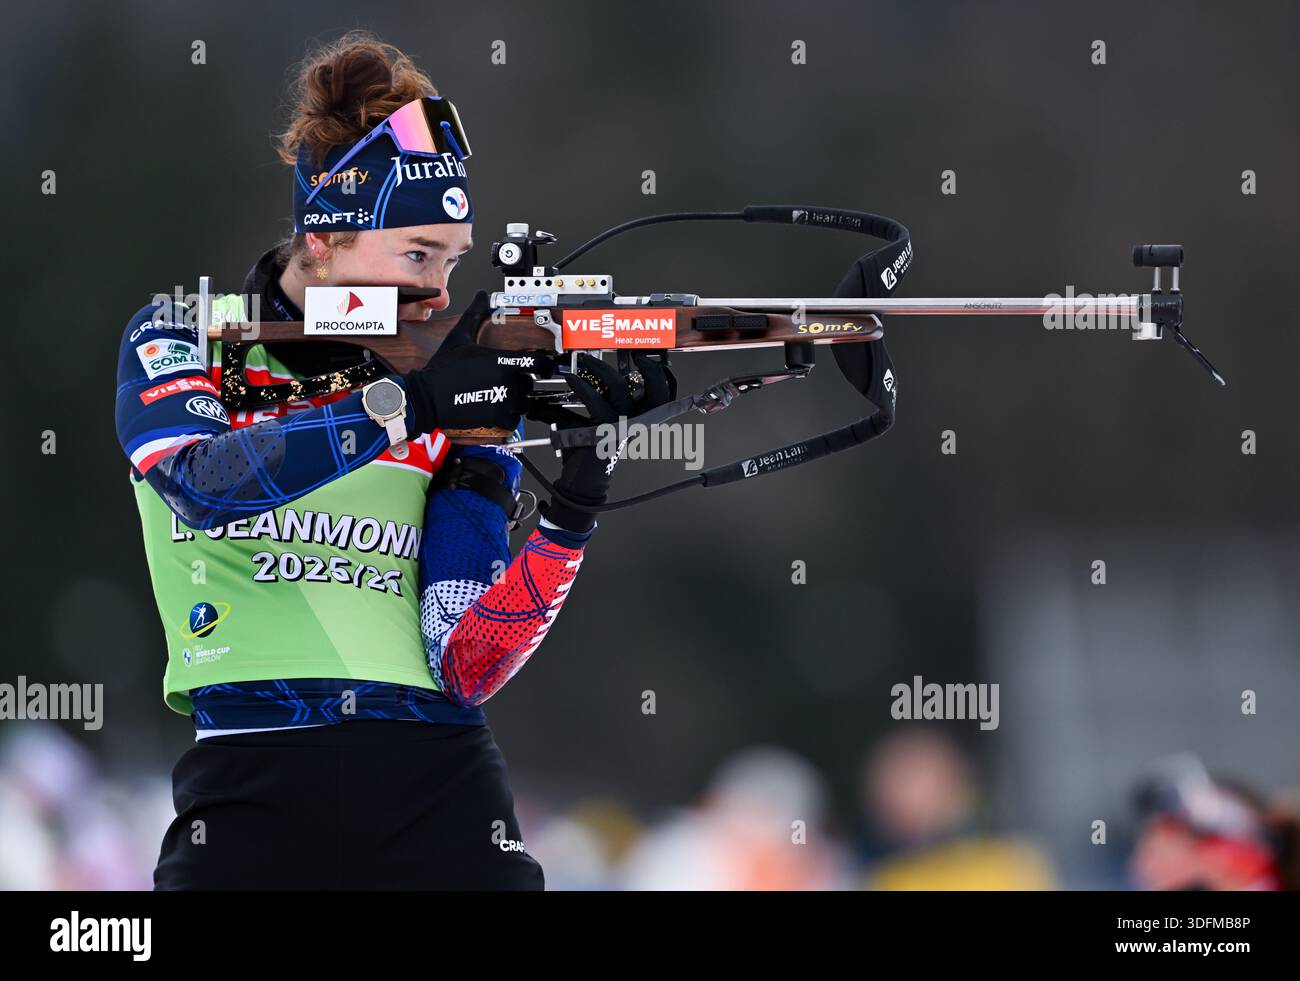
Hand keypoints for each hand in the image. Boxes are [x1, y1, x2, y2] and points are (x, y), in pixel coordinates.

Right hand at [403, 291, 554, 434]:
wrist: (426, 397)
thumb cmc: (442, 369)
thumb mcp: (460, 337)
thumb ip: (475, 314)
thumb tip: (481, 295)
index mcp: (501, 360)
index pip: (539, 363)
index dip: (545, 365)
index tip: (544, 367)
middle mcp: (506, 381)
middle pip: (529, 384)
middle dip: (520, 383)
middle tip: (504, 383)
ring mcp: (502, 401)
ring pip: (523, 404)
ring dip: (515, 402)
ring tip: (497, 398)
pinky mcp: (496, 419)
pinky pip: (513, 421)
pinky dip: (507, 418)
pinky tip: (494, 412)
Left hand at [528, 352, 676, 529]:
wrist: (582, 481)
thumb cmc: (592, 453)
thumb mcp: (604, 425)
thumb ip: (607, 405)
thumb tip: (596, 379)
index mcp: (640, 422)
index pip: (663, 398)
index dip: (661, 378)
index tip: (647, 360)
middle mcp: (636, 424)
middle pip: (655, 391)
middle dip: (647, 368)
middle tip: (632, 356)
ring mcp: (622, 427)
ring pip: (620, 387)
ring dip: (600, 368)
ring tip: (586, 361)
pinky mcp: (603, 430)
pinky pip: (594, 399)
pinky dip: (581, 385)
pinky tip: (572, 380)